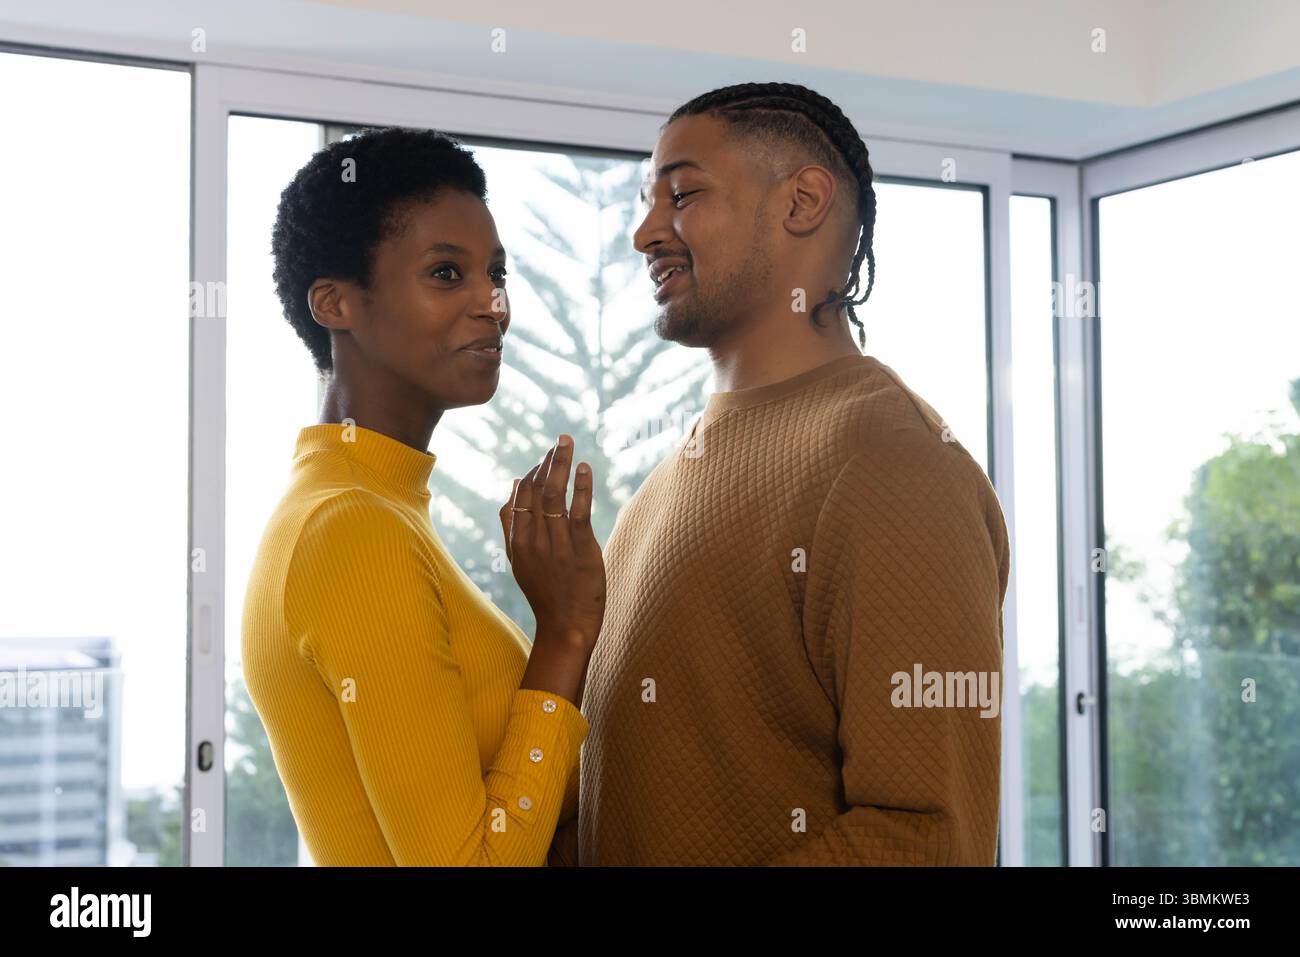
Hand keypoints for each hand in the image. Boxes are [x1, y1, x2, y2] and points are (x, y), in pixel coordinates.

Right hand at [498, 435, 605, 647]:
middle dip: (548, 462)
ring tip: (567, 443)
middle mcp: (533, 540)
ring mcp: (556, 545)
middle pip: (537, 491)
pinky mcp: (580, 550)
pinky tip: (584, 468)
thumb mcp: (519, 560)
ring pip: (555, 495)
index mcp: (518, 541)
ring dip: (561, 465)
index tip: (546, 458)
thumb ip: (512, 526)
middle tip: (560, 442)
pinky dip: (581, 486)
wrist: (565, 627)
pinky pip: (579, 511)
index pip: (521, 496)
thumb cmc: (547, 593)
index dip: (534, 473)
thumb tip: (512, 487)